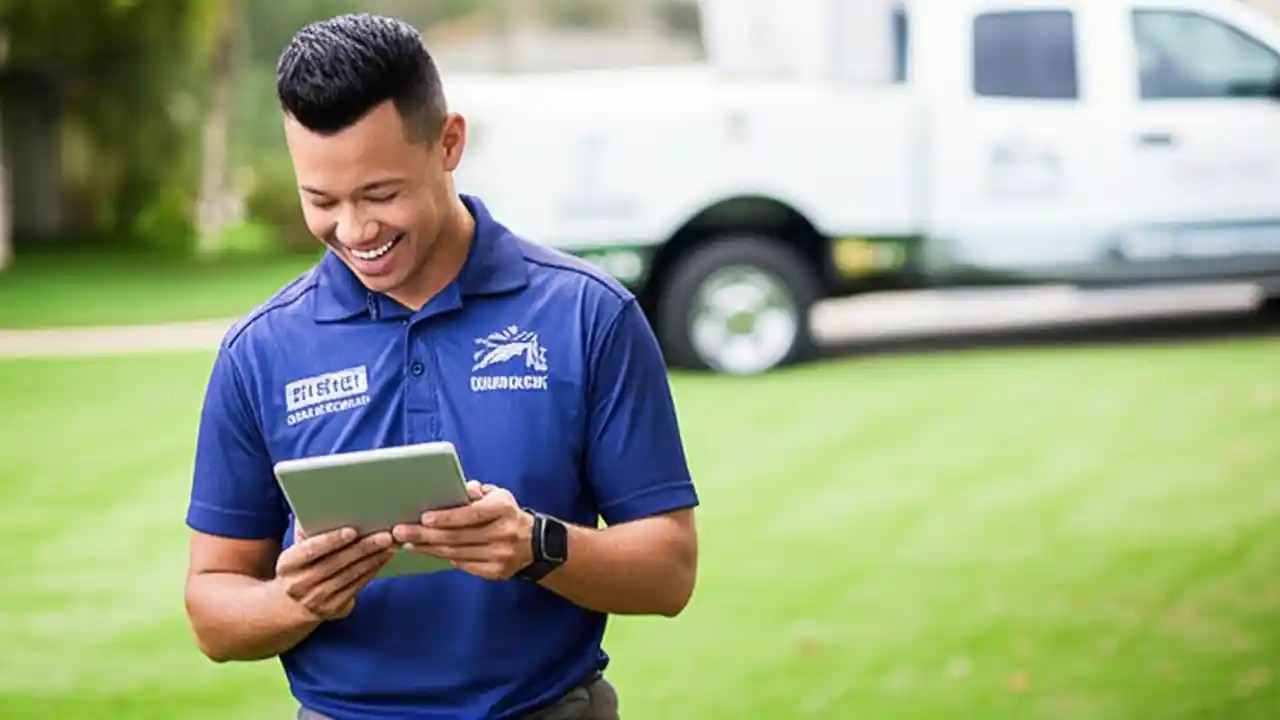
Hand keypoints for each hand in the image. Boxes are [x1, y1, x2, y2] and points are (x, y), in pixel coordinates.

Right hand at [273, 525, 397, 620]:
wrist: (289, 605)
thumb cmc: (300, 565)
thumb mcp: (296, 549)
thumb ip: (308, 530)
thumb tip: (328, 504)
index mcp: (287, 564)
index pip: (309, 550)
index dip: (331, 540)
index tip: (352, 530)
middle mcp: (299, 584)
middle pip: (335, 563)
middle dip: (363, 548)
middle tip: (385, 535)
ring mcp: (316, 600)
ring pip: (350, 576)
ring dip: (373, 559)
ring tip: (391, 544)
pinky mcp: (333, 609)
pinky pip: (357, 587)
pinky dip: (373, 571)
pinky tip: (384, 558)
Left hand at [391, 482, 533, 580]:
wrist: (536, 543)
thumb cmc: (507, 514)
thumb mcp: (497, 496)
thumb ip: (476, 492)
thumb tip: (458, 489)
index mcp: (503, 510)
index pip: (471, 515)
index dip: (446, 518)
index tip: (423, 518)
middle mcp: (503, 534)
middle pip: (458, 537)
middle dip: (425, 535)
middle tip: (400, 532)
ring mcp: (500, 556)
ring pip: (456, 554)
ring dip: (429, 548)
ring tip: (407, 542)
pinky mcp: (496, 572)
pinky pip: (464, 565)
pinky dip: (443, 558)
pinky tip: (428, 551)